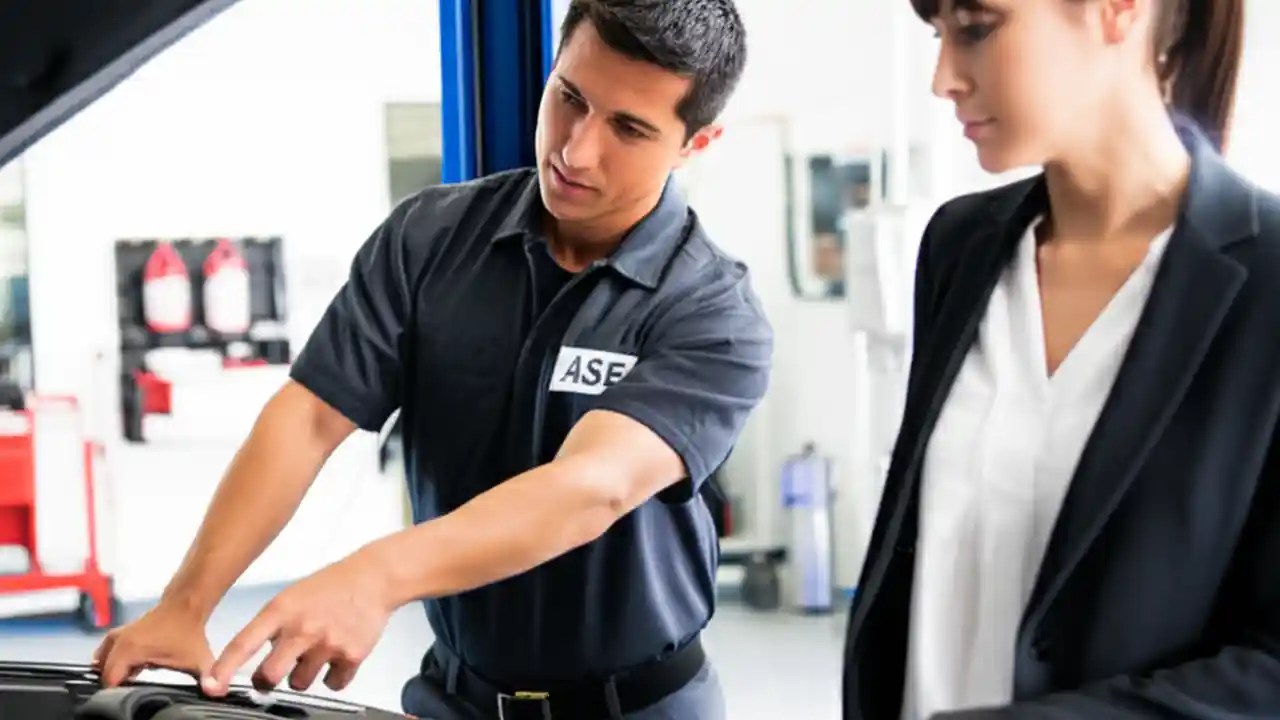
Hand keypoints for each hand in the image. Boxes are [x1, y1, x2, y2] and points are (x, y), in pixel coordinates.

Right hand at [92, 601, 213, 687]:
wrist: (187, 605)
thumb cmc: (189, 633)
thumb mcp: (198, 661)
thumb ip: (208, 679)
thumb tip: (214, 692)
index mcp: (128, 650)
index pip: (108, 681)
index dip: (118, 693)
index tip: (132, 696)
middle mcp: (117, 642)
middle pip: (103, 674)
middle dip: (117, 684)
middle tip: (135, 688)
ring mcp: (116, 636)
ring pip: (103, 663)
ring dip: (116, 673)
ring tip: (135, 678)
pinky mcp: (120, 634)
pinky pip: (108, 654)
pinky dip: (117, 662)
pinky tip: (135, 668)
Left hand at [204, 548, 395, 696]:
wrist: (373, 578)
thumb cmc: (330, 586)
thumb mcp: (291, 596)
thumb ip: (273, 626)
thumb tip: (256, 657)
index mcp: (282, 610)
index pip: (244, 644)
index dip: (223, 669)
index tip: (211, 686)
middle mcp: (303, 628)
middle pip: (269, 676)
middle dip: (267, 679)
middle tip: (275, 670)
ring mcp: (328, 643)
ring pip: (300, 683)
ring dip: (303, 674)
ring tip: (316, 650)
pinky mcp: (352, 655)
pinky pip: (333, 684)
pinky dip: (333, 676)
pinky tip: (337, 654)